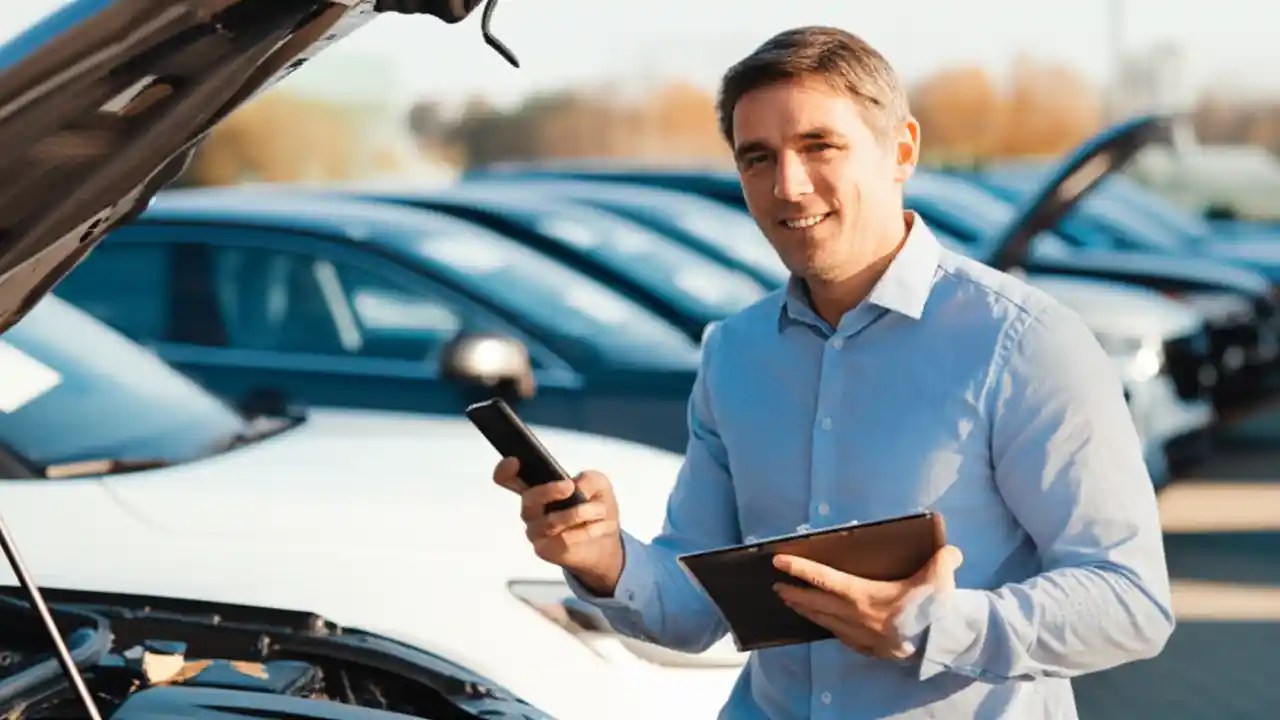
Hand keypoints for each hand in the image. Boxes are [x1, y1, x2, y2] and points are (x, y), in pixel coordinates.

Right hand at [492, 457, 624, 595]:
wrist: (606, 541)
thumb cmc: (595, 506)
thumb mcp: (599, 485)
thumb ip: (588, 480)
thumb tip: (576, 487)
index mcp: (538, 487)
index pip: (509, 478)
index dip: (505, 470)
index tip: (515, 462)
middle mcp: (531, 508)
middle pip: (528, 498)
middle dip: (549, 491)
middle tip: (569, 487)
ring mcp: (535, 530)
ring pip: (550, 521)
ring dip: (579, 513)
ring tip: (599, 511)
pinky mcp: (544, 550)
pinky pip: (561, 540)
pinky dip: (585, 531)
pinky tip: (600, 526)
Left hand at [772, 545, 963, 660]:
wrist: (941, 646)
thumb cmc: (933, 610)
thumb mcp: (940, 579)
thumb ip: (943, 559)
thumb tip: (950, 550)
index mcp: (863, 595)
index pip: (823, 579)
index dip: (799, 568)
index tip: (779, 561)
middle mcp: (854, 616)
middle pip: (815, 603)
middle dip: (793, 594)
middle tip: (776, 587)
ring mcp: (858, 634)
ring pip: (823, 621)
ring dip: (805, 611)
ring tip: (791, 602)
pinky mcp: (867, 648)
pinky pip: (839, 635)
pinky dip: (826, 626)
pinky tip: (823, 623)